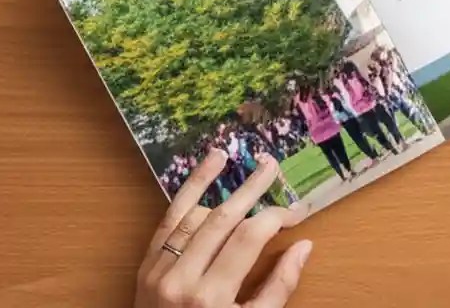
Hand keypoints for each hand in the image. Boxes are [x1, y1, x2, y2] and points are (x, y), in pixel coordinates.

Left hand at [136, 150, 312, 307]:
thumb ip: (278, 288)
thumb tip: (304, 247)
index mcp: (212, 297)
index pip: (248, 238)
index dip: (275, 218)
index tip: (296, 212)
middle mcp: (182, 279)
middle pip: (221, 219)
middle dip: (250, 189)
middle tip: (271, 166)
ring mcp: (159, 271)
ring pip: (192, 216)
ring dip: (212, 183)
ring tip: (232, 156)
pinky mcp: (146, 268)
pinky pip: (167, 223)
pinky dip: (185, 195)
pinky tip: (201, 172)